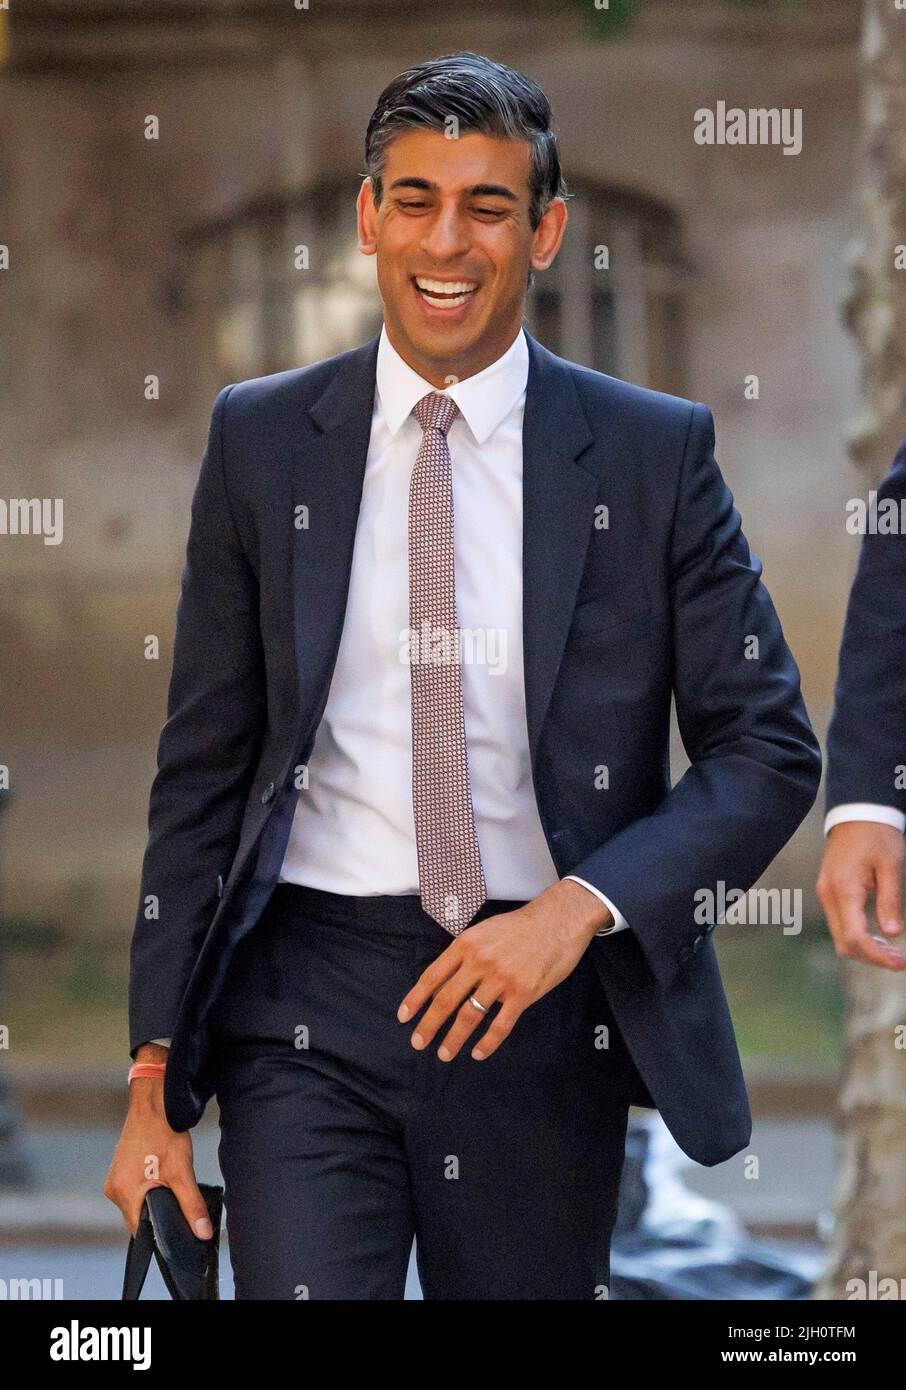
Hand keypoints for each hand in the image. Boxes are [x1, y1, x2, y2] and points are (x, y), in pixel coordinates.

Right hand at [103, 1046, 212, 1240]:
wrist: (154, 1102)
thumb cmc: (164, 1133)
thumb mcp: (182, 1171)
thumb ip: (191, 1205)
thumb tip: (202, 1232)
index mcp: (124, 1193)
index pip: (140, 1231)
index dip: (159, 1232)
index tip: (175, 1225)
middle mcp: (113, 1188)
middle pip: (137, 1218)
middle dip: (157, 1214)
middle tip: (176, 1196)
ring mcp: (114, 1178)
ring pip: (136, 1203)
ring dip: (152, 1199)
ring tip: (168, 1182)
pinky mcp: (118, 1169)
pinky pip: (133, 1189)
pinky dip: (147, 1187)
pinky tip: (160, 1174)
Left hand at [397, 879, 611, 1061]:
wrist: (558, 920)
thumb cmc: (520, 926)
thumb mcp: (484, 930)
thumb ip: (465, 954)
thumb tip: (446, 980)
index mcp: (466, 944)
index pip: (433, 976)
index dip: (416, 998)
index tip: (404, 1017)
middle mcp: (480, 961)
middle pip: (446, 999)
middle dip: (429, 1025)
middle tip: (418, 1042)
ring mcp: (501, 978)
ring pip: (469, 1015)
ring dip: (454, 1038)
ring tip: (445, 1053)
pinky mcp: (523, 992)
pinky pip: (501, 1024)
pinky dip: (487, 1042)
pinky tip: (478, 1052)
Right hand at [817, 821, 905, 970]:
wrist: (857, 811)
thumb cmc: (877, 835)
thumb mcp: (891, 866)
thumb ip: (890, 901)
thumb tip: (892, 935)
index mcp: (843, 889)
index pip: (856, 937)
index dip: (878, 956)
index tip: (900, 963)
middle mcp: (828, 894)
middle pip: (844, 943)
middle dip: (871, 957)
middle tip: (899, 960)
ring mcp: (825, 893)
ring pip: (840, 936)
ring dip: (864, 949)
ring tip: (892, 951)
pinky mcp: (828, 890)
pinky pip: (839, 923)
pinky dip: (857, 936)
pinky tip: (877, 936)